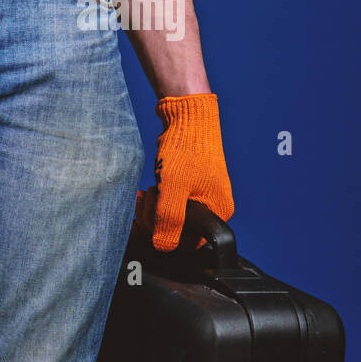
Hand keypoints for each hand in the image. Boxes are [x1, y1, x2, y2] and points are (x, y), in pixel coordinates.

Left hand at [135, 93, 233, 250]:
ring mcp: (200, 194)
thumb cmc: (186, 149)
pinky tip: (145, 191)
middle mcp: (211, 205)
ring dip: (152, 208)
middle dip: (155, 219)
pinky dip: (155, 198)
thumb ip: (169, 219)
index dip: (166, 236)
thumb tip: (163, 247)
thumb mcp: (173, 187)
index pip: (189, 241)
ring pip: (171, 215)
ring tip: (144, 193)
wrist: (187, 115)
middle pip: (178, 230)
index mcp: (216, 211)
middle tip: (146, 200)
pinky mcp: (188, 184)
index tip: (149, 222)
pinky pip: (169, 201)